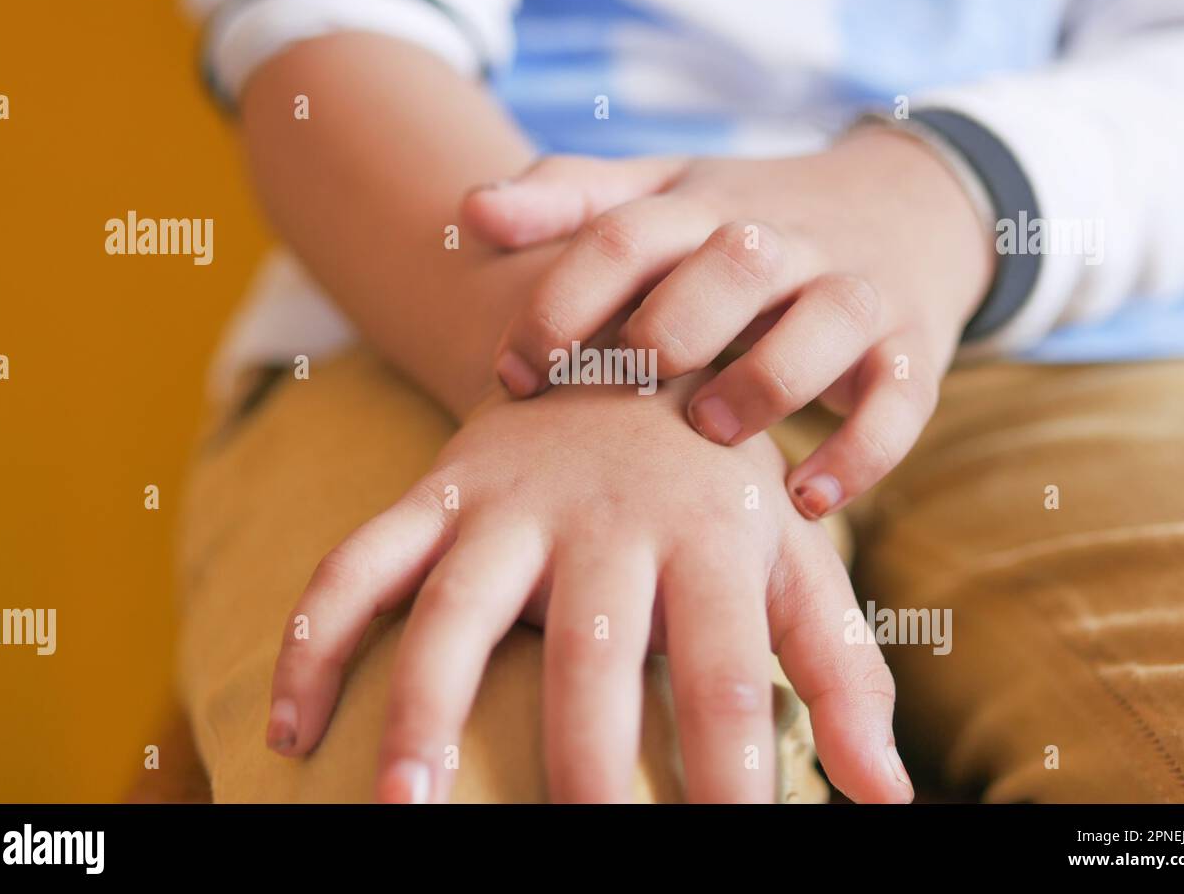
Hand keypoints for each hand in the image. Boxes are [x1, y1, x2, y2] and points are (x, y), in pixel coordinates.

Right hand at [265, 375, 912, 802]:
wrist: (634, 341)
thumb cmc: (723, 481)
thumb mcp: (796, 555)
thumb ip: (841, 670)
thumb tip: (891, 800)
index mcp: (709, 538)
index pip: (724, 675)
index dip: (728, 777)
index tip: (729, 849)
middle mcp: (607, 519)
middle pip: (589, 656)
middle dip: (580, 765)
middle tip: (581, 847)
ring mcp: (510, 502)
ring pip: (453, 606)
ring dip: (422, 708)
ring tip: (404, 806)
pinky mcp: (439, 490)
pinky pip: (358, 561)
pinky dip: (314, 636)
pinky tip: (293, 730)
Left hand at [463, 127, 993, 517]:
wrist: (905, 205)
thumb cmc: (747, 221)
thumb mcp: (665, 191)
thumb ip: (572, 199)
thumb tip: (469, 209)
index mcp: (706, 208)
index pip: (628, 236)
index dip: (561, 304)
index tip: (511, 375)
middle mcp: (783, 242)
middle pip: (731, 264)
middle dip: (669, 325)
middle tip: (616, 389)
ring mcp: (855, 291)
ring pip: (825, 322)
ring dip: (767, 377)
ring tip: (712, 430)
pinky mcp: (913, 347)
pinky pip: (903, 398)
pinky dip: (862, 451)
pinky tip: (805, 501)